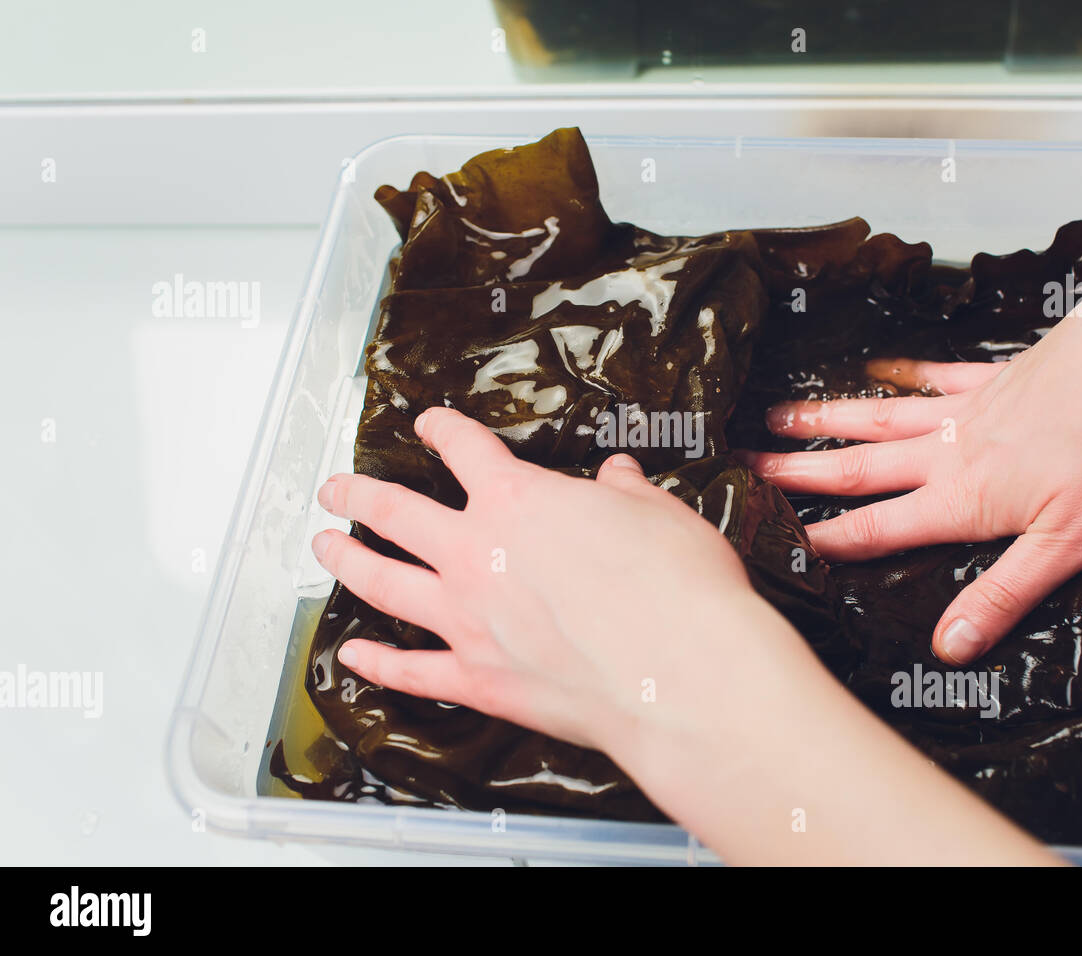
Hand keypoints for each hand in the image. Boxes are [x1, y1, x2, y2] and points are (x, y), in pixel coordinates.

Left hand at [311, 406, 1058, 863]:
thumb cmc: (678, 590)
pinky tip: (352, 654)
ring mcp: (468, 620)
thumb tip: (618, 478)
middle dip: (359, 495)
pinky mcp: (477, 681)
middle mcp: (476, 554)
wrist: (680, 674)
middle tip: (334, 487)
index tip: (428, 423)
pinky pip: (411, 670)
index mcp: (519, 501)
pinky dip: (377, 662)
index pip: (466, 450)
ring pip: (385, 583)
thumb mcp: (659, 515)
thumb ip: (626, 495)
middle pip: (396, 513)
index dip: (442, 430)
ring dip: (348, 562)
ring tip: (323, 548)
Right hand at [742, 242, 1081, 665]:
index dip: (826, 540)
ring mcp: (968, 407)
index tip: (773, 541)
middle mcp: (950, 451)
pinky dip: (900, 373)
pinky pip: (934, 375)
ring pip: (879, 419)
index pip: (878, 528)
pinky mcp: (996, 374)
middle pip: (858, 467)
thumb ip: (1003, 594)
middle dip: (795, 473)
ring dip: (824, 422)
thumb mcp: (1071, 544)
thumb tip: (949, 647)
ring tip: (776, 418)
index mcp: (962, 499)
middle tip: (742, 466)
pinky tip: (878, 367)